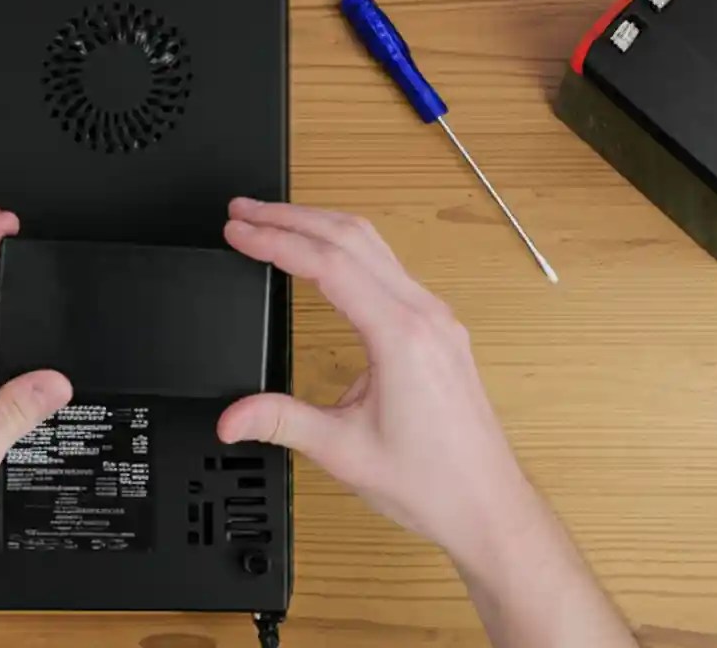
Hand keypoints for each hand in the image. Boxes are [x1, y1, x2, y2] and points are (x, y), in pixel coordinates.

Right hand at [217, 198, 536, 560]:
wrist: (487, 506)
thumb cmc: (431, 482)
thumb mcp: (342, 451)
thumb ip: (281, 423)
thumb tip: (229, 417)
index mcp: (400, 335)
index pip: (328, 263)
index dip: (276, 239)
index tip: (238, 228)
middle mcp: (424, 315)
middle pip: (351, 237)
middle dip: (292, 217)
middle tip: (244, 209)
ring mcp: (436, 319)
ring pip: (374, 246)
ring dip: (320, 226)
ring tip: (274, 220)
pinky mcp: (438, 329)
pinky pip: (389, 268)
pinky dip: (347, 249)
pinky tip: (324, 256)